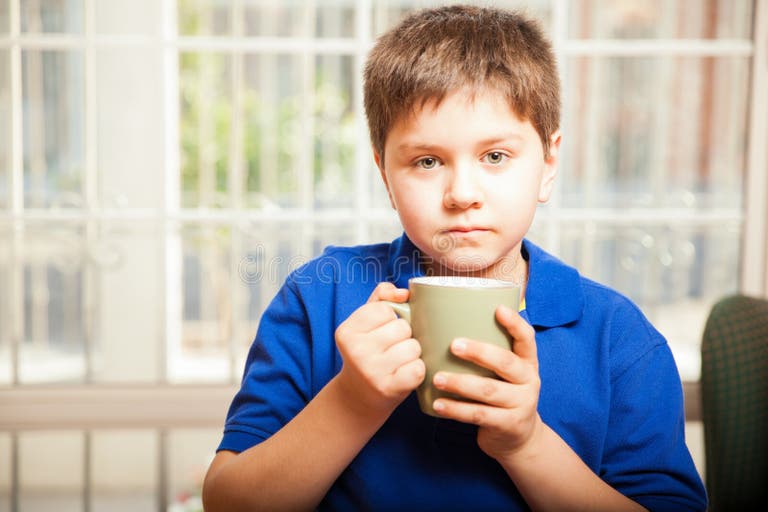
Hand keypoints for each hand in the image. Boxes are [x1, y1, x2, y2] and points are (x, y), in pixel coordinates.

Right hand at [335, 282, 425, 415]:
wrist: (359, 396)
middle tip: (393, 348)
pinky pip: (418, 369)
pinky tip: (405, 374)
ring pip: (413, 347)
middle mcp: (356, 350)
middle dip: (404, 336)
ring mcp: (371, 371)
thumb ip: (381, 297)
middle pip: (402, 327)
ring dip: (413, 353)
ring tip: (399, 361)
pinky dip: (417, 371)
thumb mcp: (365, 323)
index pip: (385, 308)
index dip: (391, 318)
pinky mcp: (388, 388)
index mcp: (347, 331)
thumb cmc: (368, 352)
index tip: (382, 330)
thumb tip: (404, 292)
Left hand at [431, 305, 542, 460]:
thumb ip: (489, 356)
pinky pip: (479, 415)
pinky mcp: (508, 424)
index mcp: (528, 363)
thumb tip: (446, 326)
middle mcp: (529, 381)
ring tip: (437, 378)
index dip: (515, 324)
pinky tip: (438, 404)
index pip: (527, 338)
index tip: (498, 309)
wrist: (519, 439)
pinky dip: (456, 409)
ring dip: (460, 383)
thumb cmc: (503, 396)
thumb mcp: (506, 375)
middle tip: (453, 345)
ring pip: (488, 390)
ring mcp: (521, 404)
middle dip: (479, 352)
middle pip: (506, 362)